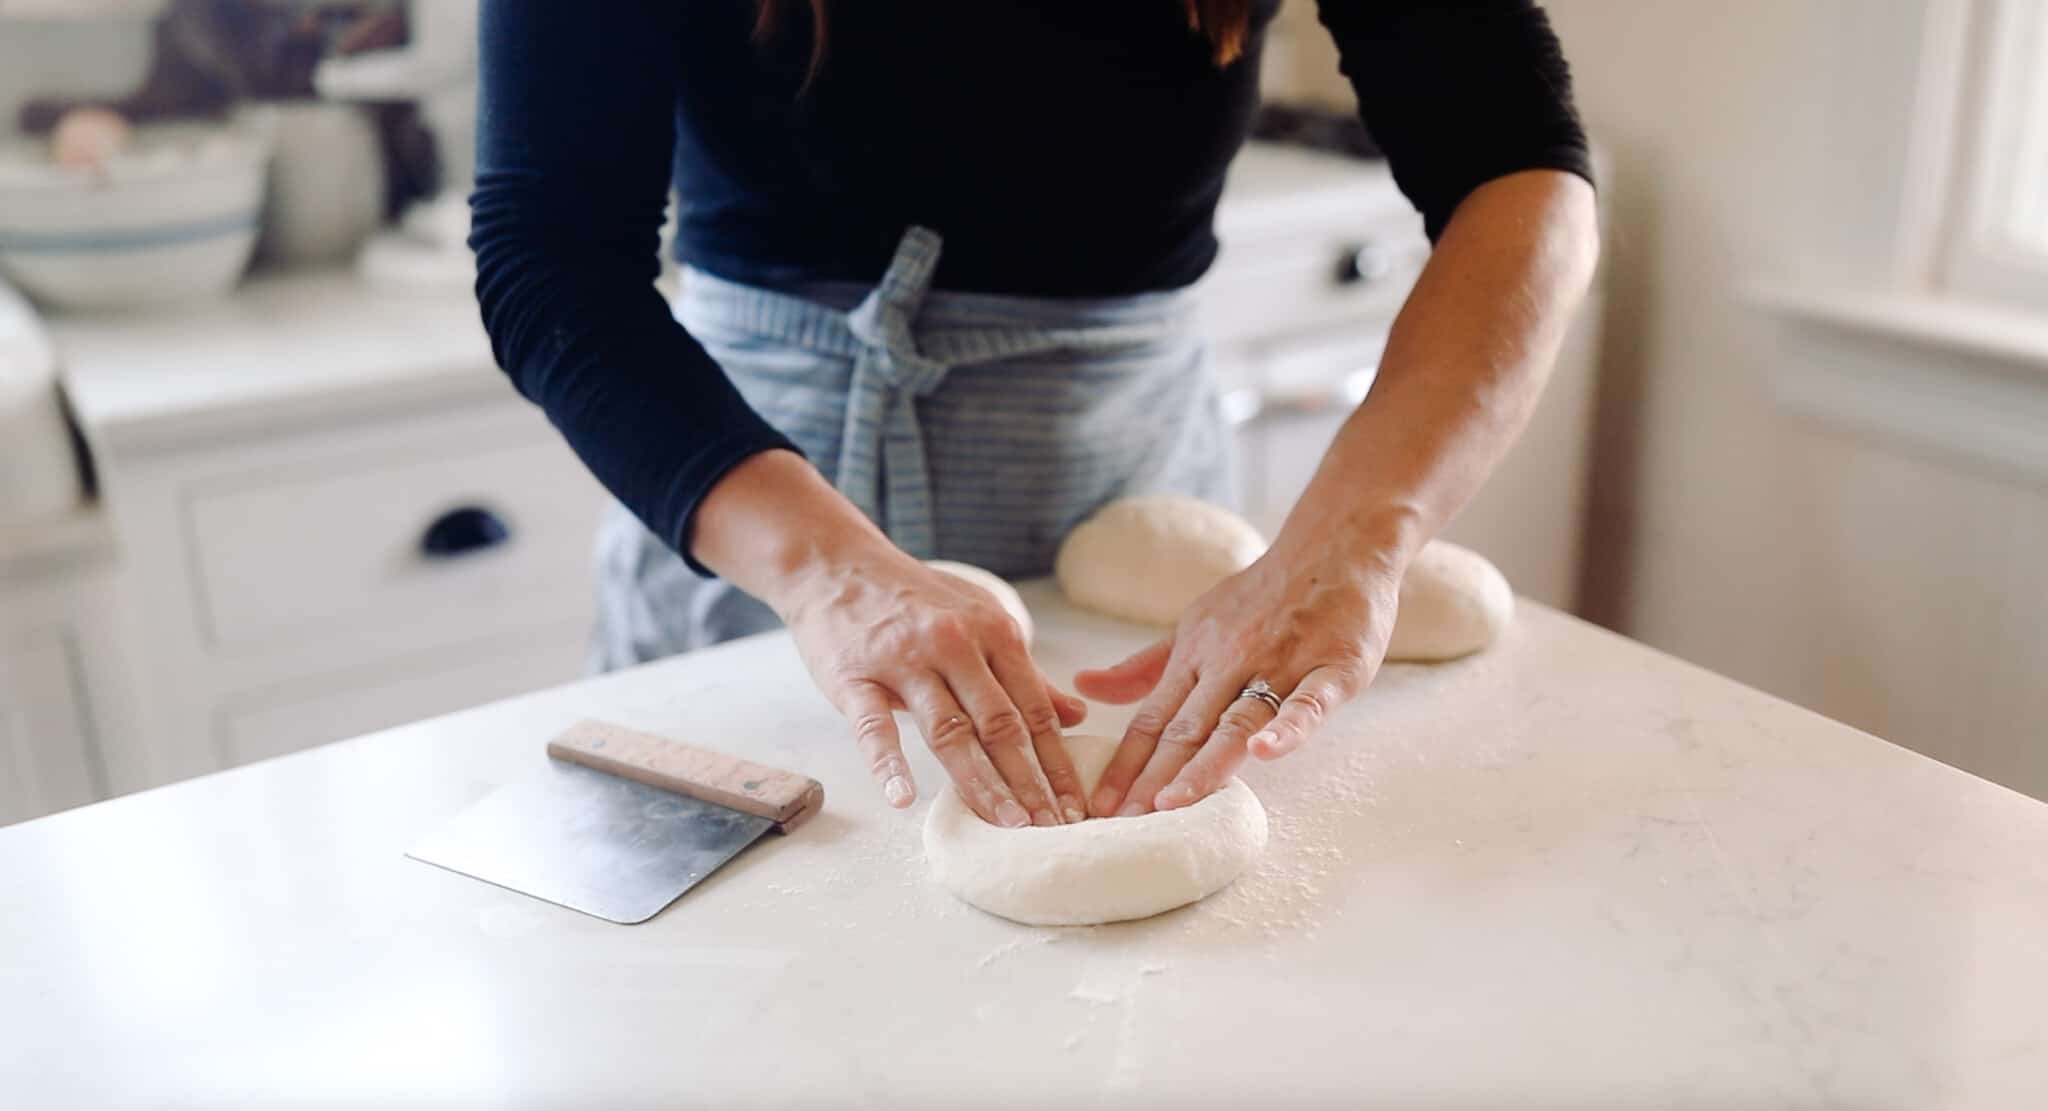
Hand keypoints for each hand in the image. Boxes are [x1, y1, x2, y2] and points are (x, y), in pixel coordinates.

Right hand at [688, 451, 1088, 826]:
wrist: (836, 564)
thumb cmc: (915, 599)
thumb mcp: (979, 620)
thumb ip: (1025, 673)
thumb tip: (1075, 715)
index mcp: (994, 633)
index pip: (1034, 710)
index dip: (1057, 763)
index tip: (1074, 809)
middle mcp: (956, 645)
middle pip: (1000, 725)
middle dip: (1030, 782)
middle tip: (1050, 830)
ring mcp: (904, 661)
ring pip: (949, 730)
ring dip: (981, 782)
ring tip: (1006, 824)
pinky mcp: (856, 677)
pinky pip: (873, 725)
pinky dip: (888, 763)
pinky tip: (902, 798)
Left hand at [1076, 534, 1401, 816]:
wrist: (1336, 546)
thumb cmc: (1262, 594)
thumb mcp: (1194, 625)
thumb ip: (1145, 666)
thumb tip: (1085, 687)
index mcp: (1196, 656)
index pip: (1153, 719)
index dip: (1126, 764)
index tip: (1098, 807)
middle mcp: (1231, 661)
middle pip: (1187, 728)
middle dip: (1152, 778)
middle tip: (1123, 823)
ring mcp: (1282, 664)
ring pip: (1237, 721)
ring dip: (1204, 764)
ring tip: (1172, 802)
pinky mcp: (1334, 668)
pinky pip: (1307, 703)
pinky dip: (1286, 728)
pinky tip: (1264, 754)